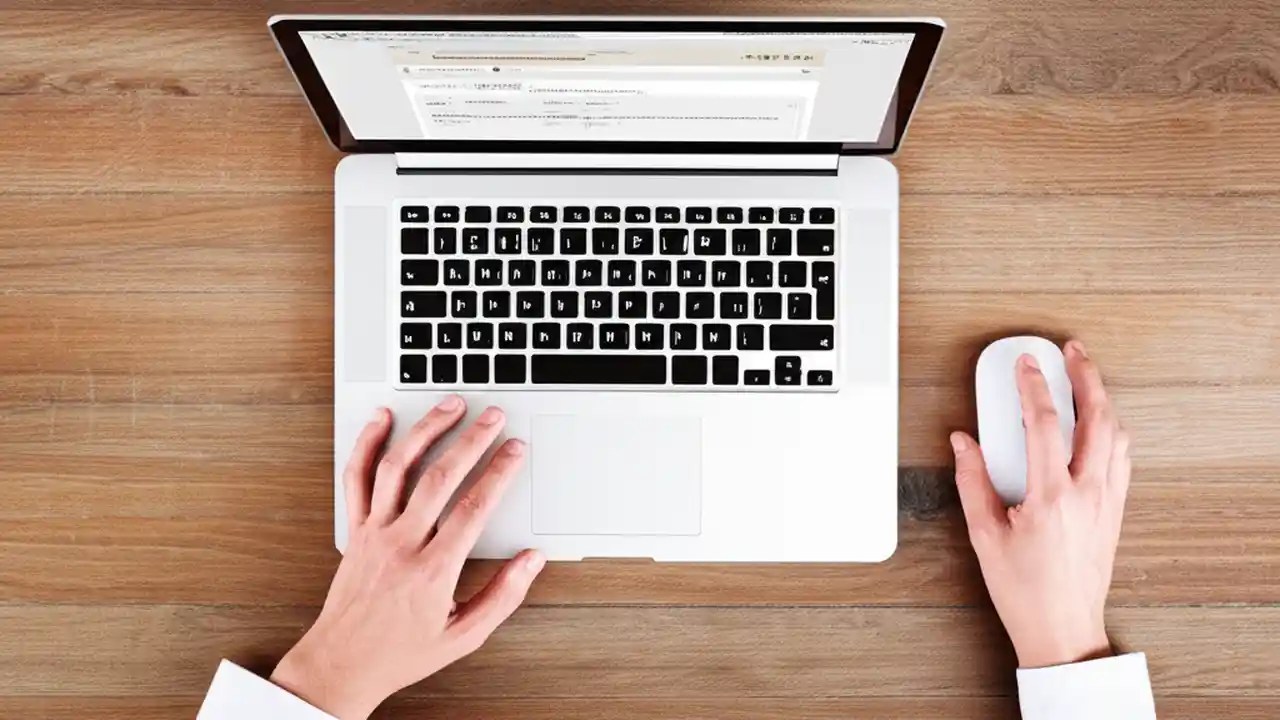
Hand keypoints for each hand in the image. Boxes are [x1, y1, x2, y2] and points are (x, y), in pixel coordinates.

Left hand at [270, 397, 543, 718]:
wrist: (342, 664)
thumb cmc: (401, 653)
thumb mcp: (464, 636)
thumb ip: (503, 596)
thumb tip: (531, 561)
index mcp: (432, 571)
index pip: (474, 508)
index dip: (499, 473)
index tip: (515, 450)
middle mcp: (401, 545)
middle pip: (440, 478)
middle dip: (472, 440)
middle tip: (493, 416)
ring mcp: (373, 533)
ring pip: (398, 468)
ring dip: (426, 431)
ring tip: (449, 406)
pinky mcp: (354, 530)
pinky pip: (357, 479)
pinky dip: (367, 444)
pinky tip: (382, 419)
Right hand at [950, 340, 1130, 668]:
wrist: (1062, 628)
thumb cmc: (1023, 590)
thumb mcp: (984, 535)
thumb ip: (972, 482)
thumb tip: (964, 443)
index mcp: (1051, 499)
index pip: (1046, 426)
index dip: (1034, 387)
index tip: (1026, 364)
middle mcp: (1088, 495)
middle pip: (1097, 419)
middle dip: (1086, 377)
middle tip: (1072, 352)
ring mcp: (1108, 502)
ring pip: (1117, 435)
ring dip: (1103, 400)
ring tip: (1086, 378)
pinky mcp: (1115, 511)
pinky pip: (1122, 458)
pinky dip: (1112, 430)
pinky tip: (1099, 422)